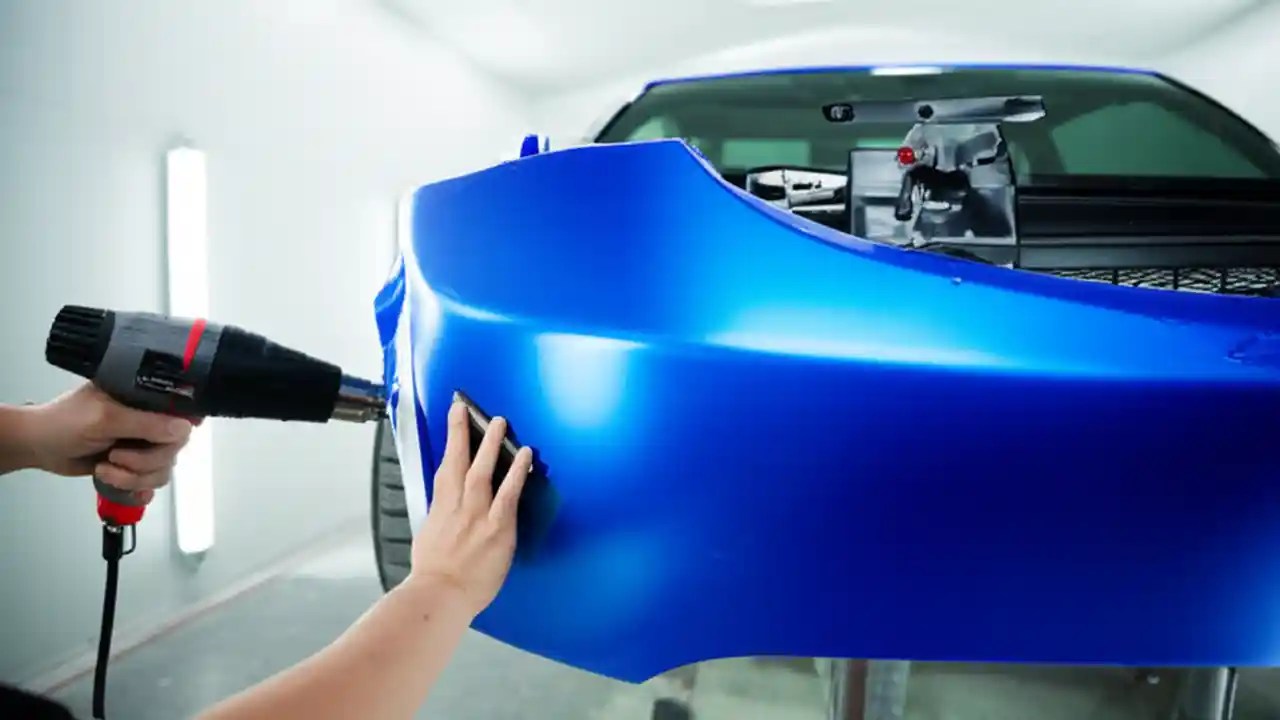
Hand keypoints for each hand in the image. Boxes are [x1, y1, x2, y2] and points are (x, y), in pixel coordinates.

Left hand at [25, 383, 192, 502]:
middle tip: (116, 458)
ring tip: (106, 470)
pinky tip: (119, 484)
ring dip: (134, 478)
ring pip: (163, 470)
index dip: (175, 434)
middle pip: (174, 449)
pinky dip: (136, 488)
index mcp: (146, 399)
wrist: (39, 446)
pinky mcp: (134, 465)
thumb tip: (184, 428)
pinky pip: (152, 482)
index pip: (182, 415)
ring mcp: (142, 444)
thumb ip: (145, 423)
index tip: (156, 444)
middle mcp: (149, 420)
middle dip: (145, 463)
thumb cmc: (63, 423)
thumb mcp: (105, 418)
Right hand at [407, 398, 532, 617]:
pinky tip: (525, 457)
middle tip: (469, 409)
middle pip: (459, 460)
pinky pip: (509, 493)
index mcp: (440, 508)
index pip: (446, 467)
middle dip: (463, 431)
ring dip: (491, 444)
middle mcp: (456, 505)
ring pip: (483, 470)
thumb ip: (442, 520)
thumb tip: (448, 513)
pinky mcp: (497, 526)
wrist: (440, 594)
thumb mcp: (430, 539)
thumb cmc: (433, 576)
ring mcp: (477, 513)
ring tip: (500, 422)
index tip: (455, 418)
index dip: (451, 440)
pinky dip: (516, 473)